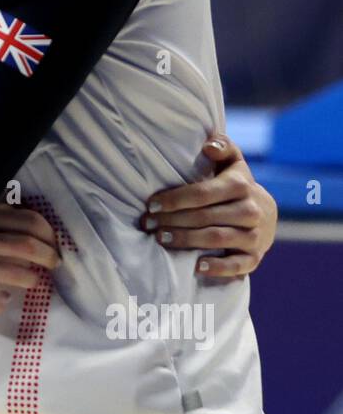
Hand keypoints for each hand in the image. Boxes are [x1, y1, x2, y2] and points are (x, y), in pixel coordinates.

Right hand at [0, 203, 60, 314]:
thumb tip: (18, 215)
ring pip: (10, 273)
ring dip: (30, 279)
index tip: (54, 242)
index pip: (25, 222)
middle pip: (25, 247)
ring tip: (34, 281)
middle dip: (48, 257)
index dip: (47, 233)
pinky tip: (5, 300)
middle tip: (55, 264)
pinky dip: (0, 302)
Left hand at [140, 134, 276, 278]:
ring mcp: (254, 236)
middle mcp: (249, 211)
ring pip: (216, 239)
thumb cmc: (236, 185)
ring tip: (160, 239)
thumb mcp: (233, 163)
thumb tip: (209, 145)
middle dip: (172, 221)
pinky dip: (217, 267)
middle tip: (148, 224)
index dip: (174, 199)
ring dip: (186, 240)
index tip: (151, 205)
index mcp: (240, 186)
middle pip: (205, 217)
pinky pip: (237, 265)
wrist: (266, 214)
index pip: (202, 193)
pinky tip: (196, 267)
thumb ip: (223, 147)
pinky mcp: (254, 257)